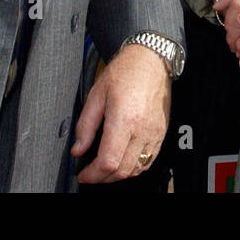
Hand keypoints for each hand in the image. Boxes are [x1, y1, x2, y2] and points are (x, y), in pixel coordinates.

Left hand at [71, 43, 170, 182]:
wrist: (151, 61)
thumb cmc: (125, 72)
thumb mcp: (96, 94)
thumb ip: (86, 125)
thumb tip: (78, 148)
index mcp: (124, 119)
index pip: (108, 161)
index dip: (93, 174)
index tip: (83, 173)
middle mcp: (142, 129)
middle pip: (122, 170)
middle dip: (102, 178)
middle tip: (90, 173)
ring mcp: (154, 133)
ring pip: (136, 169)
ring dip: (118, 175)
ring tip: (105, 169)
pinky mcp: (161, 133)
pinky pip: (149, 161)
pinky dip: (134, 167)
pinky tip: (123, 161)